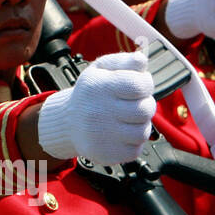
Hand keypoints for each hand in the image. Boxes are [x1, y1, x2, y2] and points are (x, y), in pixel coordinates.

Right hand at [35, 51, 155, 163]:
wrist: (67, 122)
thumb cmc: (90, 94)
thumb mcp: (101, 69)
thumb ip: (124, 60)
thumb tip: (142, 60)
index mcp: (98, 87)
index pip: (139, 85)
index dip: (146, 84)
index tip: (140, 85)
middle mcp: (98, 112)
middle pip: (145, 110)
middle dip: (146, 105)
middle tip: (135, 104)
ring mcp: (102, 136)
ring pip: (142, 132)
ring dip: (140, 125)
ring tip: (128, 119)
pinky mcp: (106, 154)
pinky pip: (135, 150)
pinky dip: (133, 143)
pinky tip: (122, 134)